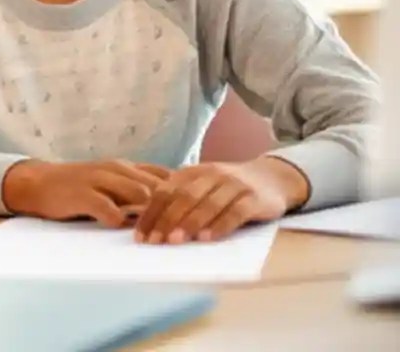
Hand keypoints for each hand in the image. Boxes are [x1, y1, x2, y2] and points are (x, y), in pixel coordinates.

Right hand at [3, 159, 170, 227]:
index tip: (192, 214)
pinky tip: (120, 228)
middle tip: (181, 232)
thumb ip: (136, 188)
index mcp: (126, 166)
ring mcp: (99, 179)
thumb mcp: (110, 181)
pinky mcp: (82, 194)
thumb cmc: (78, 187)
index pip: (166, 175)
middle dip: (173, 209)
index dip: (182, 195)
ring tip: (155, 235)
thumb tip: (172, 204)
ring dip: (151, 217)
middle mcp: (116, 168)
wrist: (37, 183)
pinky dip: (119, 221)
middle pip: (158, 185)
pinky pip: (109, 209)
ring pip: (140, 194)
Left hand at [135, 158, 308, 243]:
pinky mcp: (255, 198)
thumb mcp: (203, 187)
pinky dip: (220, 226)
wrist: (273, 178)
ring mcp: (234, 185)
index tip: (140, 236)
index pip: (166, 191)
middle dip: (166, 220)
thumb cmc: (228, 189)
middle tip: (155, 241)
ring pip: (207, 203)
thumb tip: (148, 225)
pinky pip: (235, 212)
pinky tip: (208, 239)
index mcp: (193, 172)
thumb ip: (180, 199)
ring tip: (175, 241)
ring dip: (189, 223)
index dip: (151, 213)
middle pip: (184, 197)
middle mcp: (212, 174)